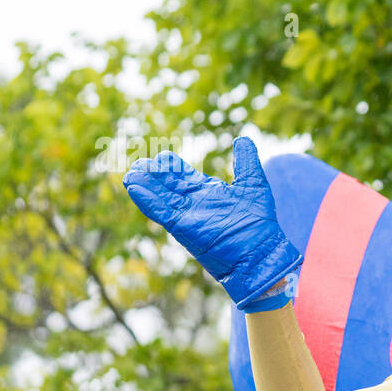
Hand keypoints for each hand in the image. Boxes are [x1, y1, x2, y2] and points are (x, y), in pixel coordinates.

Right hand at [123, 137, 302, 311]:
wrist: (260, 252)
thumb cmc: (260, 222)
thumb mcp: (253, 184)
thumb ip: (245, 161)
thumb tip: (242, 138)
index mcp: (210, 192)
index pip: (185, 176)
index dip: (173, 167)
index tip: (162, 156)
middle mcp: (196, 204)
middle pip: (169, 185)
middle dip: (154, 175)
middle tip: (139, 163)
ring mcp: (188, 216)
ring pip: (161, 197)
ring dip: (146, 186)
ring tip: (131, 174)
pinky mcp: (184, 228)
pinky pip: (162, 212)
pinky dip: (149, 201)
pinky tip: (135, 189)